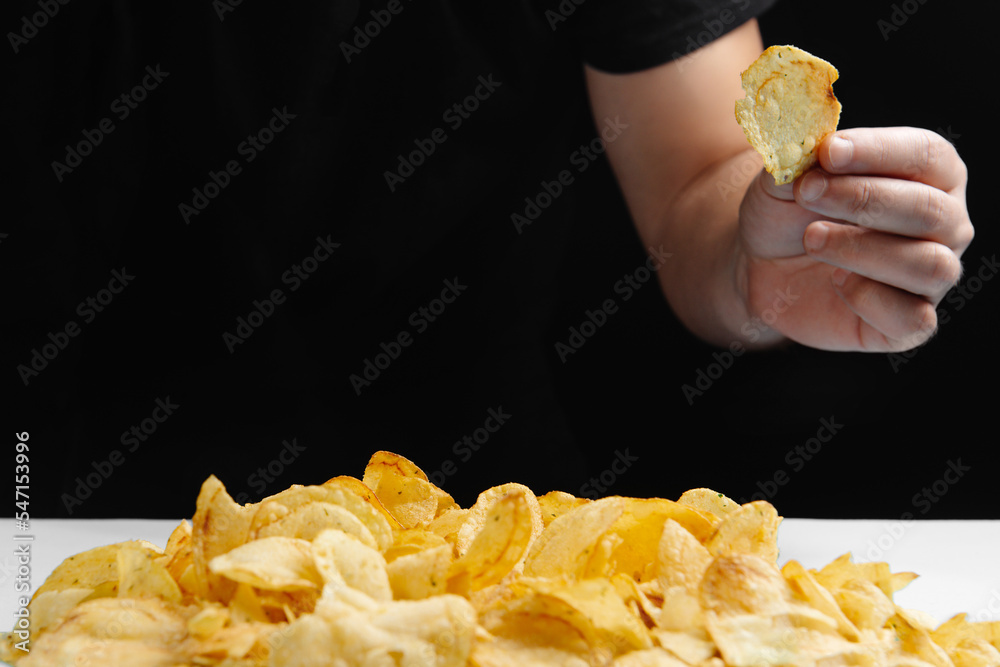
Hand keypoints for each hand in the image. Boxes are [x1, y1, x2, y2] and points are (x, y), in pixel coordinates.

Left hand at [736, 127, 972, 351]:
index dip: (878, 151)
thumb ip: (800, 158)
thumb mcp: (785, 178)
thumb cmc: (788, 211)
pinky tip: (835, 281)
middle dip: (865, 199)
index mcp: (929, 175)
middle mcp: (943, 225)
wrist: (762, 263)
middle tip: (808, 193)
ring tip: (811, 238)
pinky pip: (913, 319)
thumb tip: (808, 145)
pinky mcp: (906, 323)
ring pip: (929, 266)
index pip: (926, 155)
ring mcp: (930, 277)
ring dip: (862, 249)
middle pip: (931, 210)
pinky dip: (870, 299)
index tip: (829, 151)